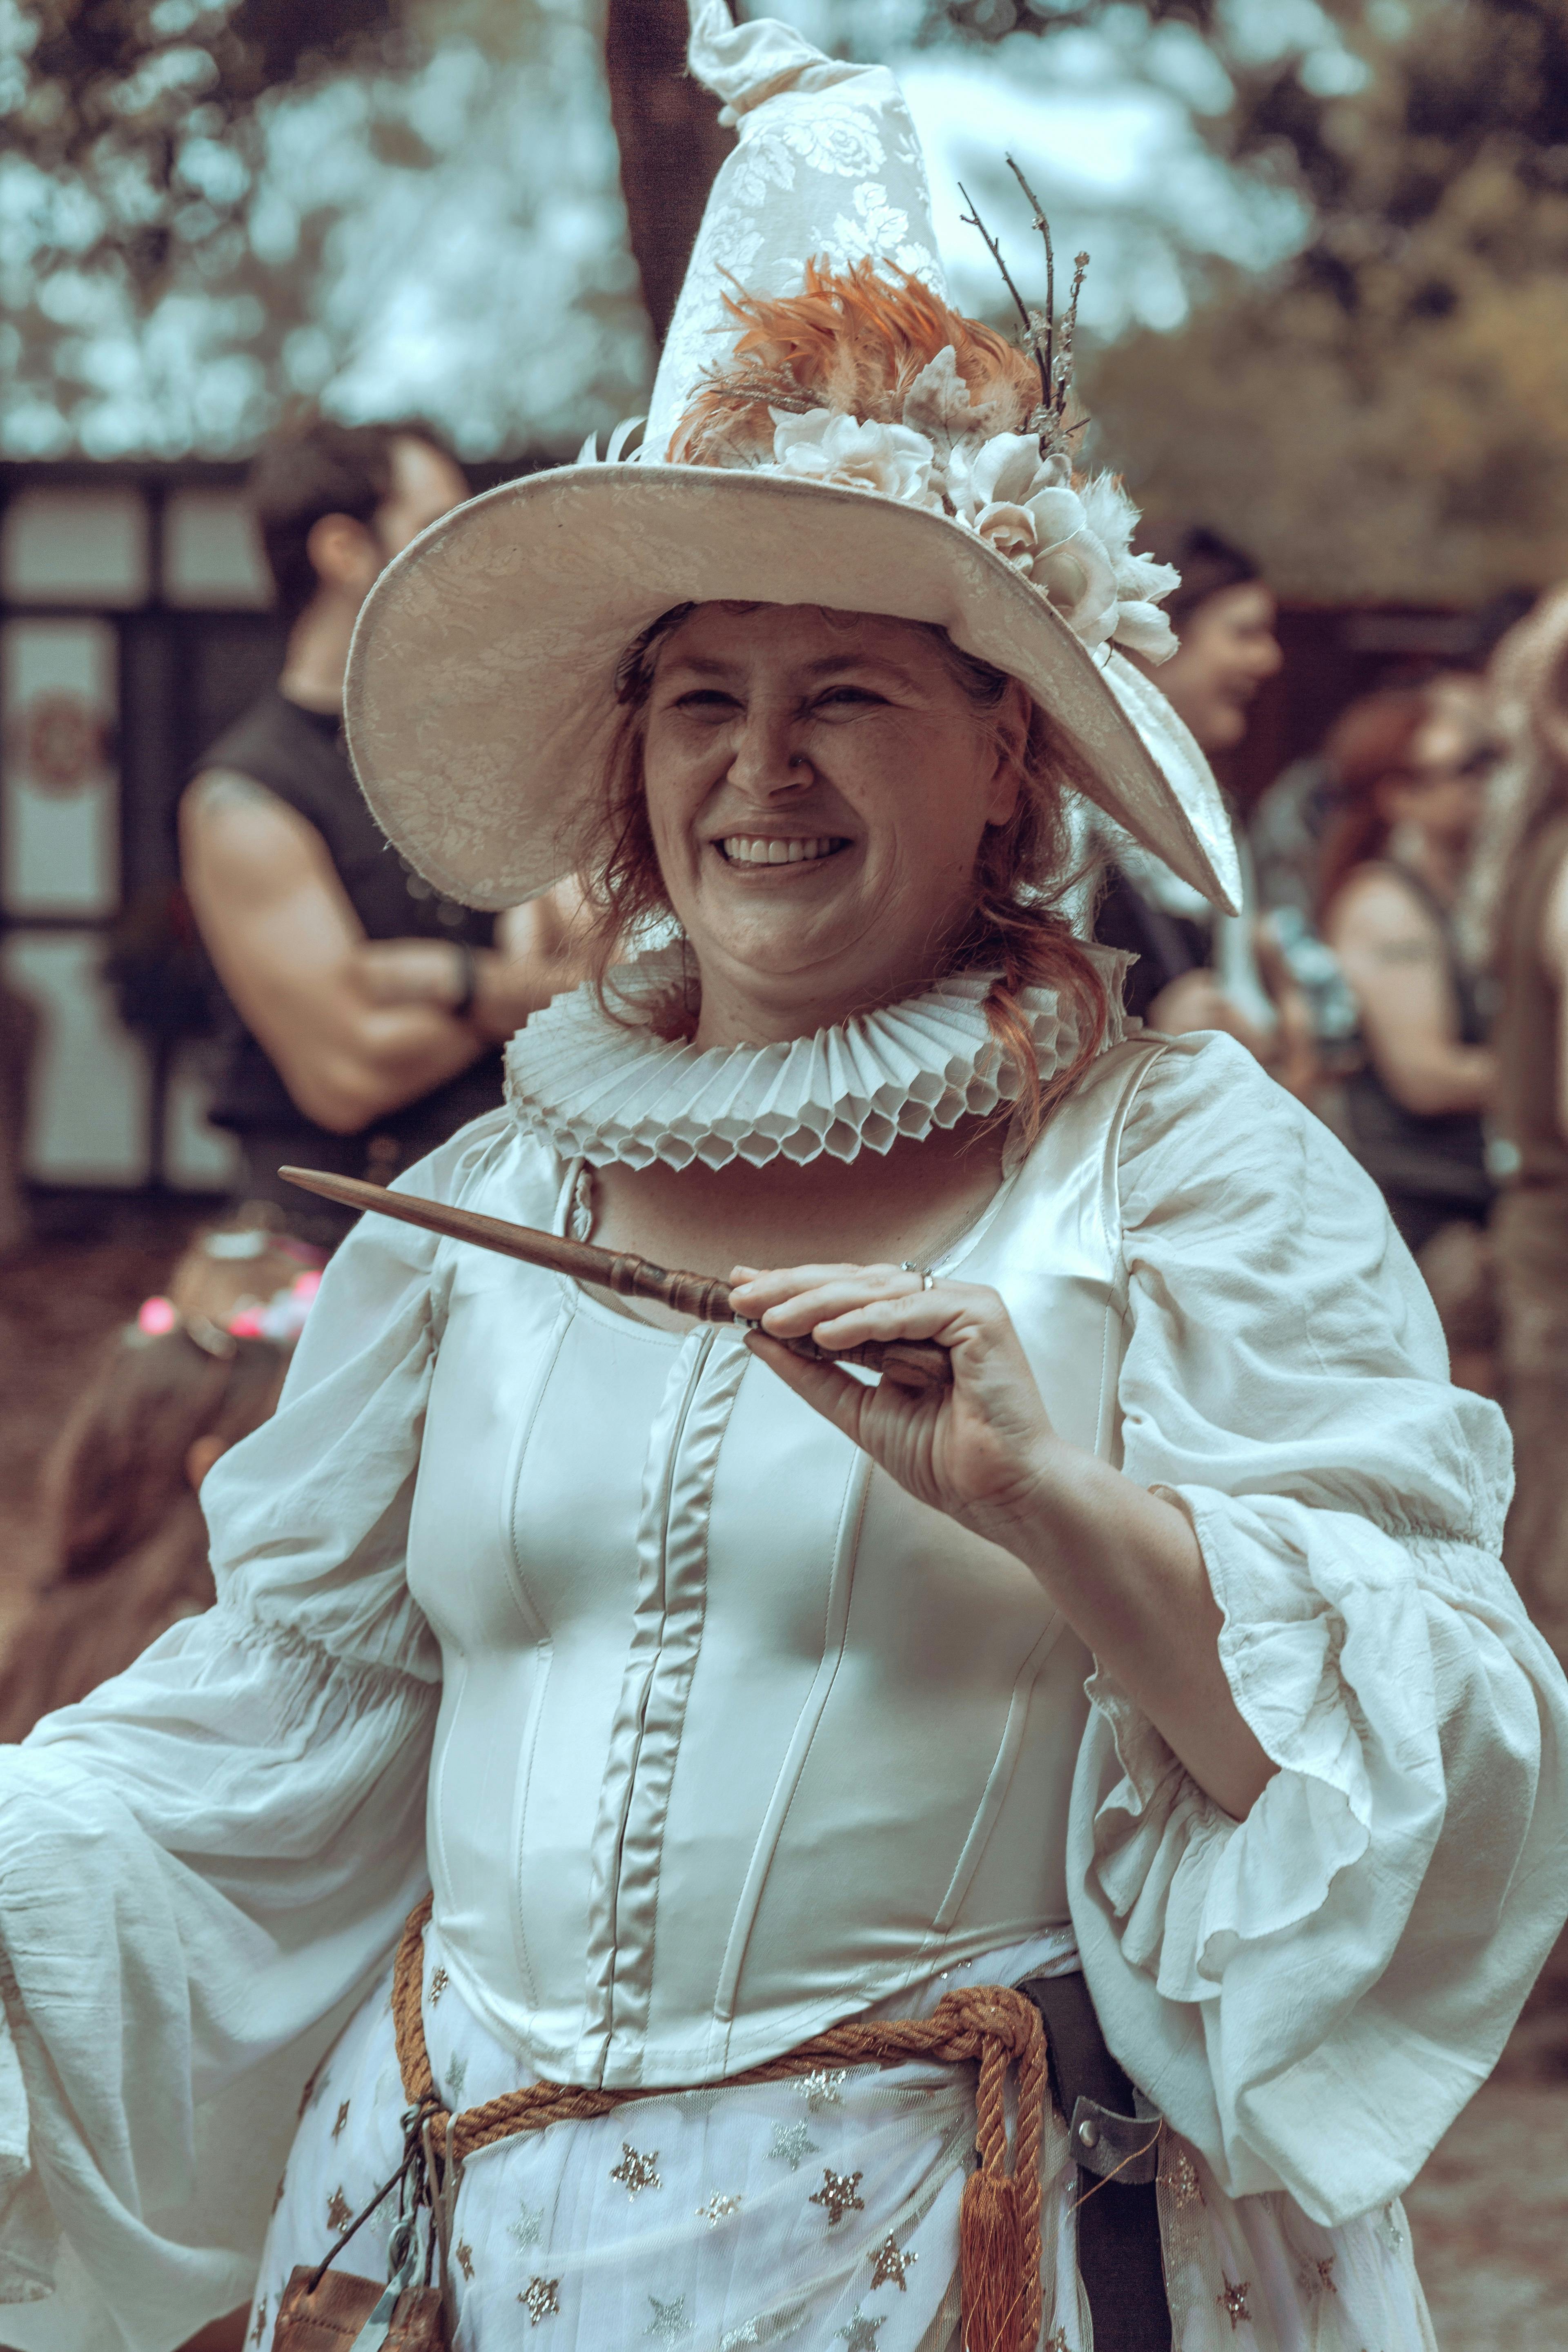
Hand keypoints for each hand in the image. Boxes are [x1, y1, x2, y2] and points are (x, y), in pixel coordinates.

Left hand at [729, 1261, 1058, 1554]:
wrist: (999, 1494)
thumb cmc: (947, 1459)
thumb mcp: (859, 1410)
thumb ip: (813, 1375)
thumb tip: (760, 1340)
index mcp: (912, 1324)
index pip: (844, 1294)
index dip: (792, 1290)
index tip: (742, 1291)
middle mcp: (936, 1306)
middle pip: (855, 1283)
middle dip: (793, 1288)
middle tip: (743, 1295)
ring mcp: (962, 1305)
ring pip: (877, 1290)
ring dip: (818, 1303)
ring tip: (772, 1317)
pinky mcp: (981, 1315)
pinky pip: (911, 1310)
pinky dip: (866, 1321)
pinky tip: (824, 1333)